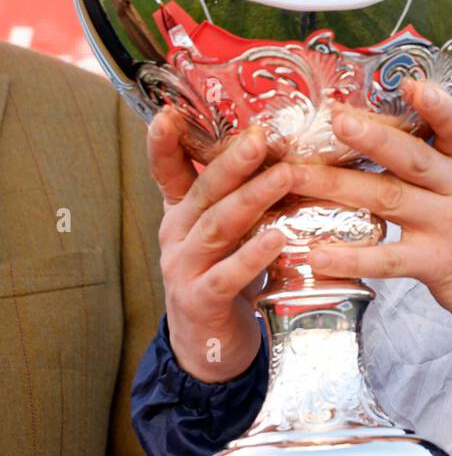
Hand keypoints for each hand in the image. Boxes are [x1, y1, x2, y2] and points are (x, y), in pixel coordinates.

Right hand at [148, 112, 290, 382]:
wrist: (207, 343)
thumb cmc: (224, 274)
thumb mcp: (225, 230)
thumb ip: (239, 195)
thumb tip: (281, 149)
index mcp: (181, 211)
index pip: (167, 170)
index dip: (165, 143)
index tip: (170, 112)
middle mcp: (176, 234)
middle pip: (203, 192)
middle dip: (231, 162)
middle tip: (260, 136)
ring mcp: (184, 268)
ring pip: (217, 228)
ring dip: (252, 200)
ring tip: (284, 177)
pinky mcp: (201, 300)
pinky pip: (227, 275)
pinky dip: (252, 256)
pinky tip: (278, 238)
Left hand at [289, 79, 451, 334]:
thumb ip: (434, 156)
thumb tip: (376, 124)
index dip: (438, 105)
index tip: (411, 84)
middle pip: (413, 159)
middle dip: (373, 137)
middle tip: (336, 118)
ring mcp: (447, 227)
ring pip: (390, 200)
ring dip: (339, 186)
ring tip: (297, 177)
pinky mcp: (435, 264)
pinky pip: (388, 259)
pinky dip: (351, 258)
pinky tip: (318, 254)